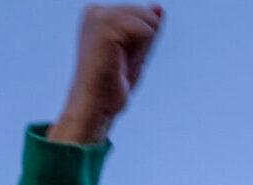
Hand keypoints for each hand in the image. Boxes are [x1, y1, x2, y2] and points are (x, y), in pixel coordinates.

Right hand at [48, 4, 163, 143]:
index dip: (139, 45)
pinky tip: (119, 64)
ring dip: (140, 51)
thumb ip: (145, 29)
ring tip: (119, 65)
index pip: (142, 16)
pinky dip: (139, 53)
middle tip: (119, 66)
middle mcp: (95, 10)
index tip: (119, 62)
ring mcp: (100, 16)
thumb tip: (159, 8)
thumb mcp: (134, 53)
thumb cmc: (110, 88)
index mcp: (97, 14)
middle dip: (141, 46)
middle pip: (147, 15)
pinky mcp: (106, 26)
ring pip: (148, 22)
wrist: (93, 108)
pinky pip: (146, 31)